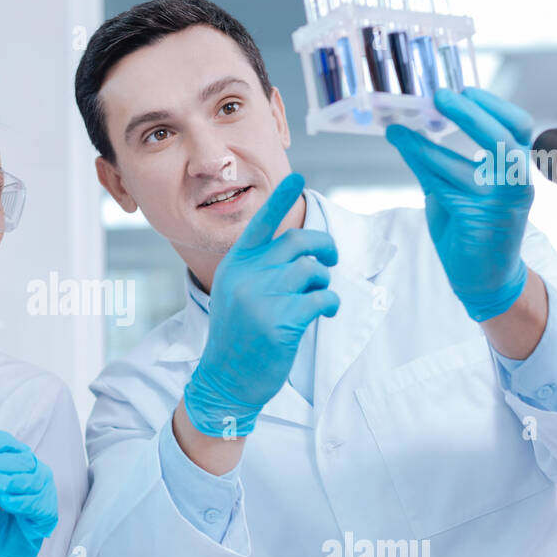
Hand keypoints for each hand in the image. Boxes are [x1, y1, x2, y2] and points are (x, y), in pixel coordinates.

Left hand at [0, 431, 57, 556]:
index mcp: (17, 459)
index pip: (5, 443)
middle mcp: (34, 470)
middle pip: (17, 460)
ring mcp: (45, 490)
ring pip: (28, 479)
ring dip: (3, 481)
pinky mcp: (48, 511)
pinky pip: (35, 503)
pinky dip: (18, 502)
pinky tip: (5, 503)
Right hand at [182, 173, 339, 438]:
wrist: (225, 379)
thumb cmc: (239, 337)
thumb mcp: (238, 293)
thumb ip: (261, 269)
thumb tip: (304, 251)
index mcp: (236, 265)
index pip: (261, 223)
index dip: (281, 199)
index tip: (299, 177)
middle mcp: (247, 275)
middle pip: (298, 242)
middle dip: (323, 247)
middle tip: (330, 259)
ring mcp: (262, 297)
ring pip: (313, 270)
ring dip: (324, 283)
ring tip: (317, 299)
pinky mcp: (281, 321)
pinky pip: (322, 298)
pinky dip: (331, 304)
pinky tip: (326, 314)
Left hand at [386, 87, 534, 321]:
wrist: (483, 277)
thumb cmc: (471, 229)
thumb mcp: (452, 187)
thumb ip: (435, 161)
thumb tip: (403, 127)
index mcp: (515, 168)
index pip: (517, 125)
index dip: (492, 104)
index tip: (462, 88)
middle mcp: (516, 181)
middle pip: (507, 135)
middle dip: (472, 112)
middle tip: (439, 95)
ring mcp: (503, 201)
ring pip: (463, 162)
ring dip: (427, 143)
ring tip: (399, 126)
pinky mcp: (482, 219)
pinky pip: (447, 184)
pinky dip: (422, 161)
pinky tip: (403, 145)